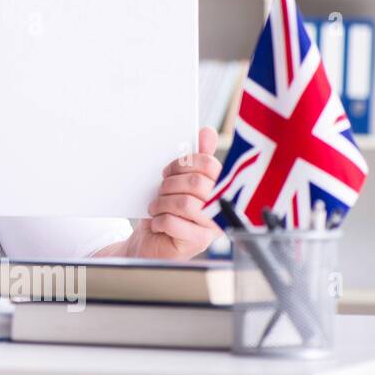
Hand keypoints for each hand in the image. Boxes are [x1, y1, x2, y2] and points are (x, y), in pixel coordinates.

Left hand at [122, 127, 224, 259]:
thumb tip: (208, 132)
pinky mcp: (197, 242)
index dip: (183, 164)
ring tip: (157, 208)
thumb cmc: (169, 211)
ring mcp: (212, 227)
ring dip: (162, 203)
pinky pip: (173, 222)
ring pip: (184, 203)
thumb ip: (195, 158)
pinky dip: (159, 220)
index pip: (209, 165)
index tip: (169, 171)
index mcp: (221, 188)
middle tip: (160, 191)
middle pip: (196, 183)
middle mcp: (222, 207)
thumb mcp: (179, 181)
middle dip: (169, 185)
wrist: (151, 242)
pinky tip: (158, 223)